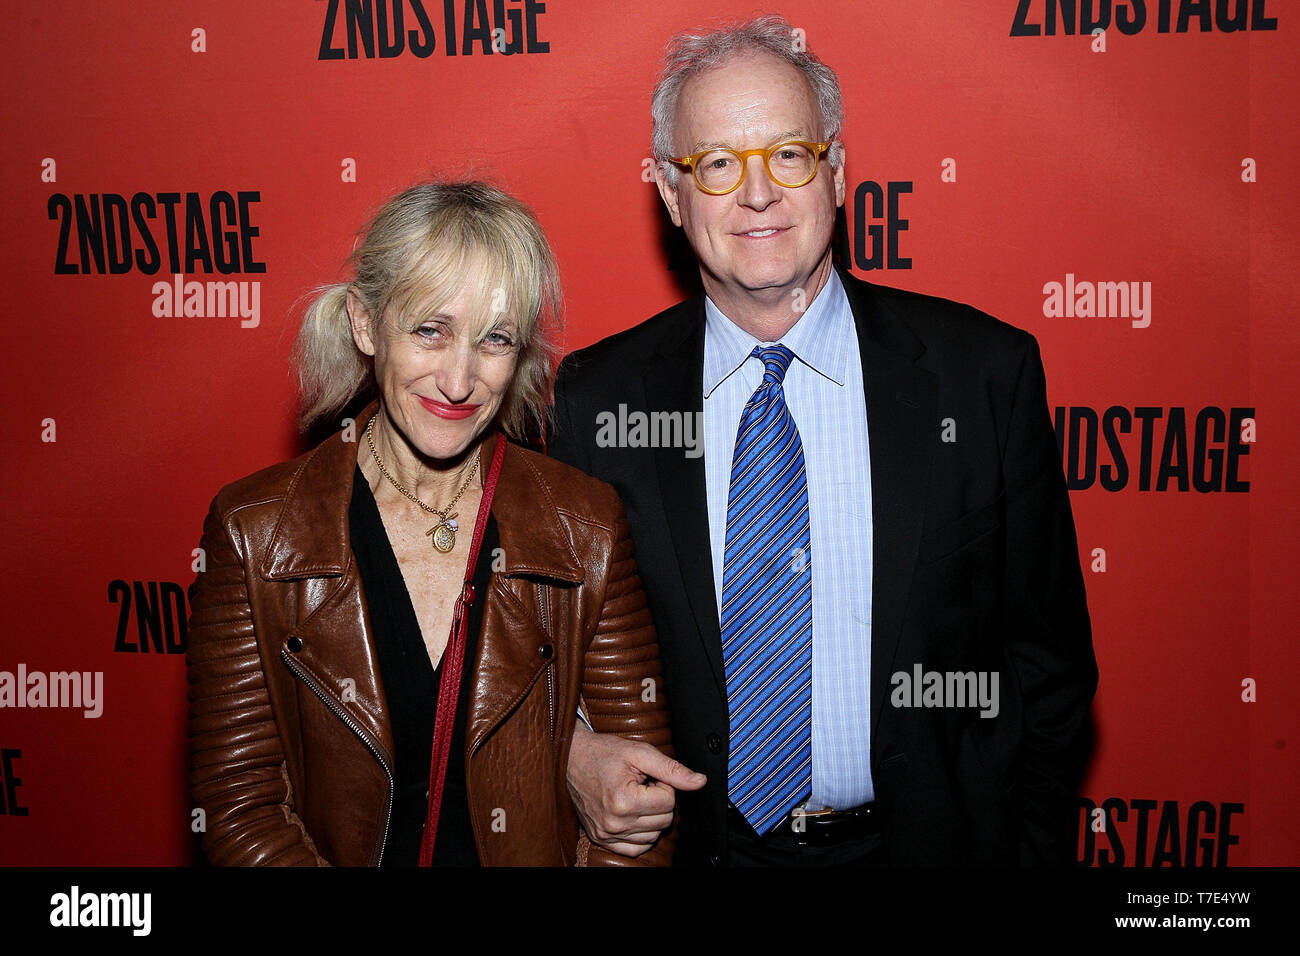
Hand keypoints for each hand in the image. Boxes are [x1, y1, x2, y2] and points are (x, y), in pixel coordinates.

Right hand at [566, 722, 706, 856]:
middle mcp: (615, 822)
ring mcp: (607, 834)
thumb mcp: (640, 753)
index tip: (648, 776)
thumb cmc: (604, 753)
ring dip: (650, 817)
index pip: (669, 803)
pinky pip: (636, 848)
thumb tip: (699, 782)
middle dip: (659, 801)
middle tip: (642, 785)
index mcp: (624, 800)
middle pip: (664, 821)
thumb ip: (672, 769)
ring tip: (635, 796)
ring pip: (653, 836)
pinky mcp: (601, 839)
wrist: (572, 758)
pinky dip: (641, 834)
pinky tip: (633, 815)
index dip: (663, 785)